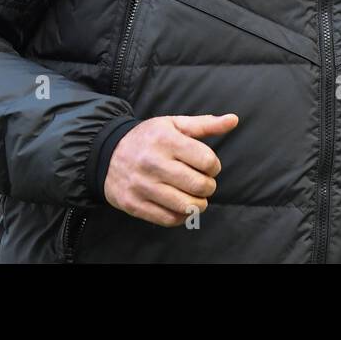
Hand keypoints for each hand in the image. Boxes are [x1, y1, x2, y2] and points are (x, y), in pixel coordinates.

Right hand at [103, 112, 237, 225]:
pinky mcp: (134, 204)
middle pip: (199, 185)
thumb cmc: (149, 138)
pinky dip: (181, 217)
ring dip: (198, 204)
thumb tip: (234, 119)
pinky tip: (181, 206)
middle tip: (204, 183)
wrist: (106, 154)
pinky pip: (168, 220)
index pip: (207, 160)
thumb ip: (206, 124)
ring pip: (185, 206)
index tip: (208, 166)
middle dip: (208, 187)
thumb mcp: (174, 124)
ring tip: (195, 196)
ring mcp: (142, 186)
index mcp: (165, 140)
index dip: (214, 166)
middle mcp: (153, 163)